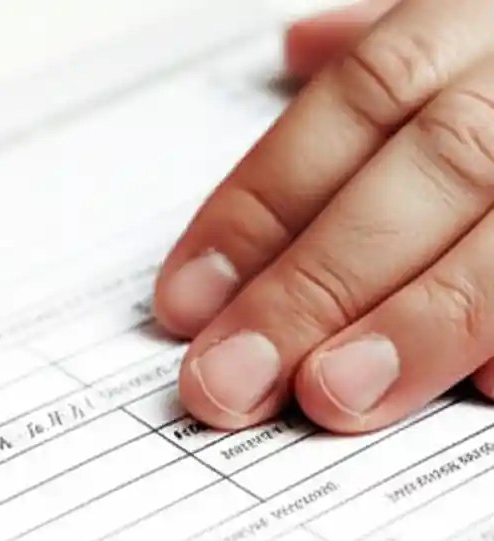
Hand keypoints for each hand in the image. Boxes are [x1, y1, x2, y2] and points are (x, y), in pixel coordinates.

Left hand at [153, 0, 493, 433]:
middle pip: (428, 167)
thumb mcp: (488, 9)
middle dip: (318, 278)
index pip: (356, 103)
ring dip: (427, 317)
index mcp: (492, 12)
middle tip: (229, 382)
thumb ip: (404, 44)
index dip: (261, 202)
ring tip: (336, 395)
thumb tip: (301, 45)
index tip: (185, 302)